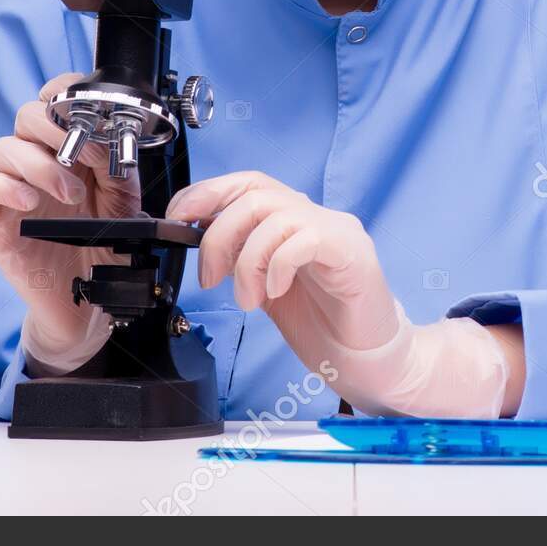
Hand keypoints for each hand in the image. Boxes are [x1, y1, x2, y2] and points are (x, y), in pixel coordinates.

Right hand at [0, 71, 141, 372]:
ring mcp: (11, 190)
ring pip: (4, 147)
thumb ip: (118, 169)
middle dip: (54, 125)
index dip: (62, 91)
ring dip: (39, 163)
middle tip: (81, 154)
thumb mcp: (124, 205)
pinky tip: (29, 201)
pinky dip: (2, 185)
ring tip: (69, 194)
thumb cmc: (103, 253)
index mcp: (67, 152)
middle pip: (26, 116)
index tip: (81, 101)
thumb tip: (109, 138)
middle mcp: (36, 164)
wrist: (89, 308)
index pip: (52, 101)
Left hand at [168, 171, 510, 416]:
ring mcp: (336, 231)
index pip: (246, 183)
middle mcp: (315, 216)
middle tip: (210, 278)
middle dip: (219, 234)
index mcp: (292, 219)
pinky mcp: (353, 253)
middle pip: (255, 193)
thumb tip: (195, 236)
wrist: (369, 362)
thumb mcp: (263, 286)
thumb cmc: (321, 325)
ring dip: (247, 260)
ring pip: (276, 214)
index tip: (177, 219)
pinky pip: (307, 238)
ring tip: (248, 299)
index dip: (206, 194)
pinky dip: (278, 264)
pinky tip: (276, 292)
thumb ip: (238, 259)